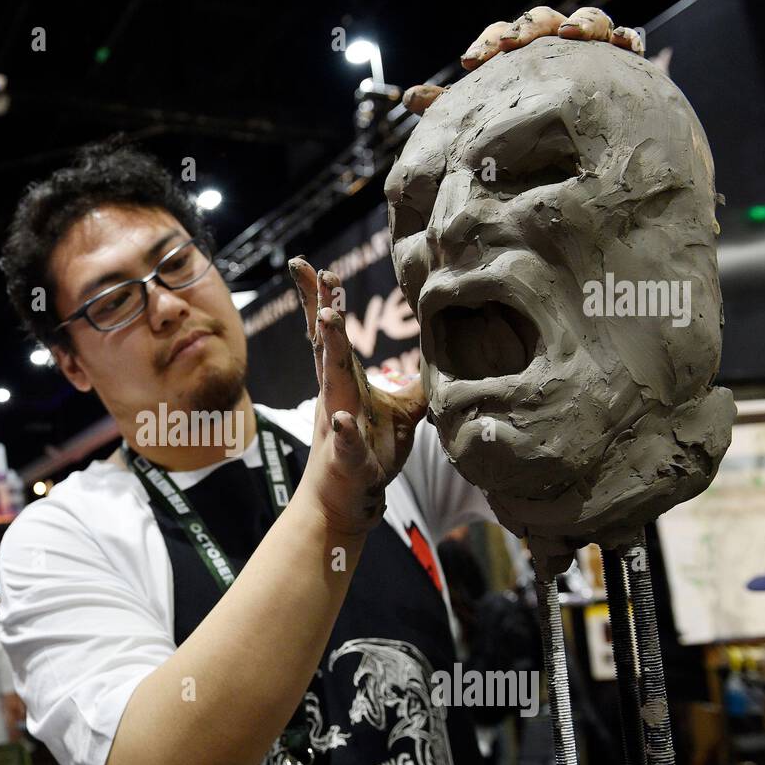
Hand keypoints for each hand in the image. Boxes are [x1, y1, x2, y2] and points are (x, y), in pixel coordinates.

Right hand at [287, 258, 427, 535]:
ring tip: (326, 319)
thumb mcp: (405, 410)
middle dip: (322, 307)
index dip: (322, 299)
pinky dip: (345, 432)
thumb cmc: (371, 451)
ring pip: (332, 381)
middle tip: (319, 273)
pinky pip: (346, 443)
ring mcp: (339, 423)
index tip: (315, 266)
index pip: (330, 332)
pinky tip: (345, 421)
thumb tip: (448, 352)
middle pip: (326, 343)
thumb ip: (418, 381)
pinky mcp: (349, 457)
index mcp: (344, 380)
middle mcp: (336, 394)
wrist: (346, 498)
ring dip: (330, 350)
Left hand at [405, 6, 643, 114]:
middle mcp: (554, 44)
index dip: (488, 43)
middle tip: (511, 44)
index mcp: (521, 53)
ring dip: (580, 23)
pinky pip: (629, 37)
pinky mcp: (622, 60)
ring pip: (589, 20)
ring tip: (568, 35)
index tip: (472, 63)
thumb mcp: (485, 116)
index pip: (503, 36)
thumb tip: (408, 97)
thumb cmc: (527, 124)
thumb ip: (450, 107)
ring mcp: (590, 49)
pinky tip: (625, 47)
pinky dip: (627, 37)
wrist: (582, 135)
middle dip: (527, 27)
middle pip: (543, 20)